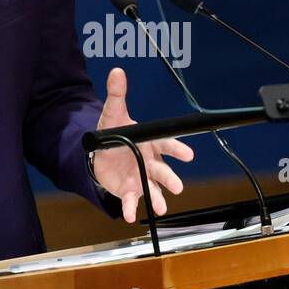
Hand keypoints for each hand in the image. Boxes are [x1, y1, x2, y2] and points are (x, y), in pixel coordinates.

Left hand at [92, 67, 194, 222]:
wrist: (100, 154)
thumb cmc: (114, 133)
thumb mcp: (113, 113)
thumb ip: (117, 95)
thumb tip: (117, 71)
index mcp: (151, 143)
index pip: (167, 145)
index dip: (177, 149)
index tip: (188, 155)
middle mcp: (150, 162)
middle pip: (163, 170)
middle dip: (170, 178)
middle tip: (177, 187)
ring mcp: (141, 177)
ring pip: (153, 189)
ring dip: (157, 198)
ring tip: (161, 208)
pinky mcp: (130, 189)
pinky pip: (132, 200)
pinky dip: (131, 208)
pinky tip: (130, 216)